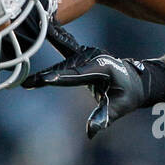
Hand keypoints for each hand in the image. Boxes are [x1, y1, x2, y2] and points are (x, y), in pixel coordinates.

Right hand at [23, 46, 164, 138]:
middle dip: (47, 77)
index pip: (78, 75)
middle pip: (66, 68)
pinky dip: (51, 46)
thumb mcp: (120, 107)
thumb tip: (91, 133)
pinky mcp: (81, 53)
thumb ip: (105, 117)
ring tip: (28, 82)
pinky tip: (39, 30)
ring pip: (62, 63)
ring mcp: (87, 53)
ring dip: (46, 72)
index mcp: (104, 67)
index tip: (45, 79)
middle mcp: (94, 56)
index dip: (60, 77)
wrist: (136, 80)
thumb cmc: (129, 95)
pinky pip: (63, 49)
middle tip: (28, 84)